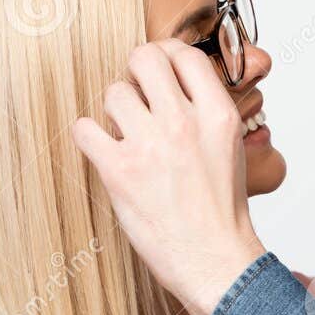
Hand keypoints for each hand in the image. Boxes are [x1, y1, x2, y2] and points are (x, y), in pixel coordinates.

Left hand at [73, 40, 266, 314]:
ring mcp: (150, 145)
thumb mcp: (230, 149)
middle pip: (144, 58)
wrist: (214, 259)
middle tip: (137, 91)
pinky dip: (89, 137)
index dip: (168, 56)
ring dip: (115, 110)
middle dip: (136, 70)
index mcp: (217, 116)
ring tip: (125, 133)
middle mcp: (184, 123)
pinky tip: (103, 149)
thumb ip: (207, 113)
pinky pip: (84, 128)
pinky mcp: (119, 171)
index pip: (185, 55)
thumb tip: (177, 87)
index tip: (160, 68)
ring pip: (113, 92)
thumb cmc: (222, 212)